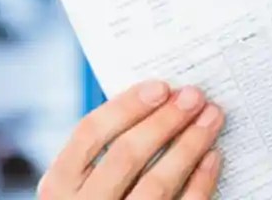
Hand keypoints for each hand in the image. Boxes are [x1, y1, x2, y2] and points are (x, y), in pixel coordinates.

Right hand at [38, 80, 224, 198]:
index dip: (127, 105)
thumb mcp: (83, 182)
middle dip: (165, 120)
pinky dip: (200, 181)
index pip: (89, 133)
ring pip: (156, 183)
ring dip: (189, 144)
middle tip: (194, 97)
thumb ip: (106, 152)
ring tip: (211, 118)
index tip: (161, 87)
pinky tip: (212, 156)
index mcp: (59, 185)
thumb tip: (159, 104)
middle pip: (126, 155)